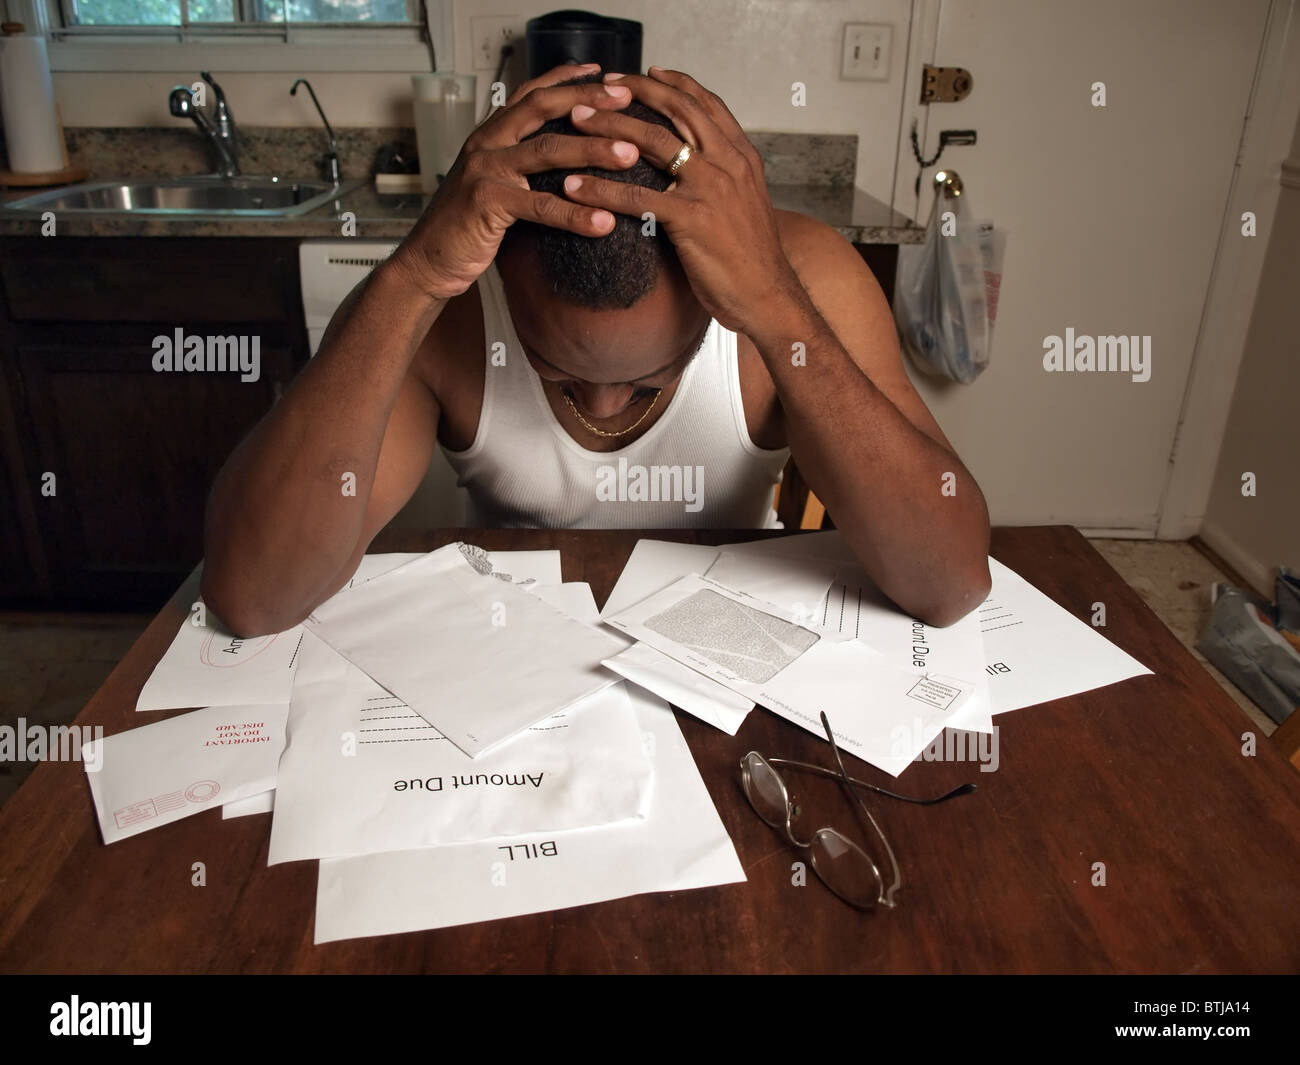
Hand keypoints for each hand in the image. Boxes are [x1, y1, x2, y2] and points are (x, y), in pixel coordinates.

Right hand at [389, 64, 640, 301]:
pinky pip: (540, 206)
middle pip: (543, 109)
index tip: (607, 76)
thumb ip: (524, 165)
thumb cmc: (469, 225)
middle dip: (589, 102)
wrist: (429, 261)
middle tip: (628, 102)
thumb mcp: (497, 184)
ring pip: (547, 152)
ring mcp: (484, 169)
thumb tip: (572, 160)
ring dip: (593, 151)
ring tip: (630, 156)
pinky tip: (605, 222)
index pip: (533, 93)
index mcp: (491, 133)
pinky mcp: (486, 202)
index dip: (569, 80)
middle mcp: (487, 142)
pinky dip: (575, 214)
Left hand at [558, 67, 806, 334]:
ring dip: (608, 127)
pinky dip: (601, 190)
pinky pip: (637, 197)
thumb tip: (697, 164)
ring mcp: (710, 188)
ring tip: (575, 121)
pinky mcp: (691, 219)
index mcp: (741, 156)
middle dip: (633, 93)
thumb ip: (724, 176)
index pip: (705, 104)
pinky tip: (573, 187)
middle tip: (599, 87)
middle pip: (675, 110)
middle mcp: (728, 163)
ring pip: (652, 142)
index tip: (644, 73)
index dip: (673, 83)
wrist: (769, 296)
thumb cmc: (753, 258)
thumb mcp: (746, 204)